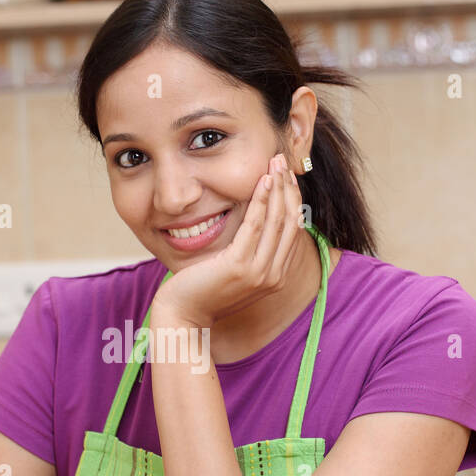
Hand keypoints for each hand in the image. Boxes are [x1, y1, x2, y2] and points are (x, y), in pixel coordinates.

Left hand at [153, 153, 306, 327]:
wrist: (183, 315)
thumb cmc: (202, 291)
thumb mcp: (233, 271)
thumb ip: (248, 251)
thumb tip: (254, 222)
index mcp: (275, 276)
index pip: (292, 230)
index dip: (292, 199)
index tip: (286, 176)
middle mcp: (273, 275)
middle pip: (291, 222)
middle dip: (289, 188)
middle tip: (282, 160)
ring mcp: (259, 273)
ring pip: (278, 221)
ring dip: (278, 188)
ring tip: (275, 163)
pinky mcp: (239, 267)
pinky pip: (256, 226)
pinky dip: (262, 200)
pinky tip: (262, 181)